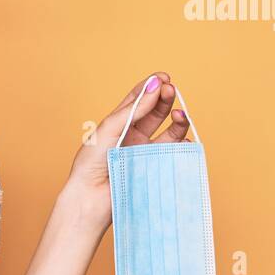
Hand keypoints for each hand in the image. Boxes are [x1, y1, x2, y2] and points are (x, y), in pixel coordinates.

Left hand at [62, 71, 193, 230]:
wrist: (90, 197)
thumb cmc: (92, 162)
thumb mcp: (110, 128)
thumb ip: (133, 108)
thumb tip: (155, 86)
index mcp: (118, 123)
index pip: (137, 98)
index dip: (151, 86)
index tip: (164, 77)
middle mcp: (132, 135)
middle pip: (154, 111)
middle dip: (164, 98)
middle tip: (171, 90)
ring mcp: (144, 151)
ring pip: (168, 130)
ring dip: (177, 119)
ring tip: (180, 114)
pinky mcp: (153, 167)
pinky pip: (173, 153)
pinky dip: (183, 145)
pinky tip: (184, 139)